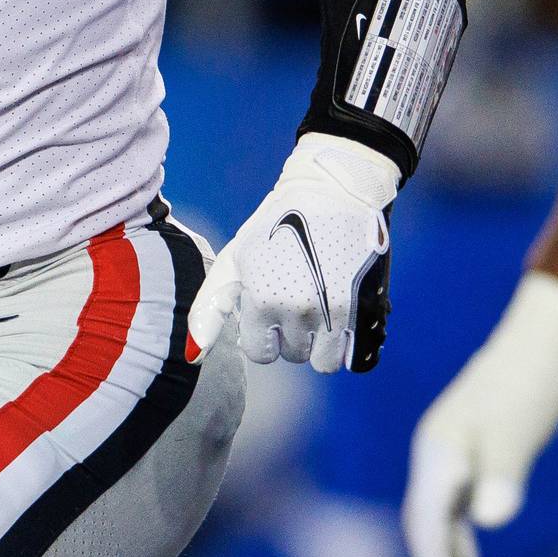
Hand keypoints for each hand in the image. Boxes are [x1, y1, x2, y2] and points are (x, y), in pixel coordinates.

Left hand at [188, 133, 398, 372]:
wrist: (331, 194)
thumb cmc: (273, 226)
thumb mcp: (234, 261)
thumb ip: (209, 308)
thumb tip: (192, 355)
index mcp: (262, 299)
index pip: (259, 352)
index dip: (261, 335)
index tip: (267, 313)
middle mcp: (298, 309)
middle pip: (292, 356)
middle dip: (290, 335)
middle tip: (294, 300)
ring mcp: (335, 311)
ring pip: (323, 362)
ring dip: (318, 344)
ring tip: (316, 310)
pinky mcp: (365, 308)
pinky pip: (353, 358)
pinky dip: (344, 346)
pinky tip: (338, 320)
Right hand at [404, 271, 557, 556]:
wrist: (541, 348)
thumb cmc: (530, 386)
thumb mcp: (519, 431)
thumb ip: (503, 475)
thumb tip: (491, 520)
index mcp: (438, 448)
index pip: (428, 513)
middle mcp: (435, 456)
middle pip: (425, 520)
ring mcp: (449, 459)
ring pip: (438, 520)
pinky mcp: (469, 463)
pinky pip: (455, 512)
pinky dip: (460, 542)